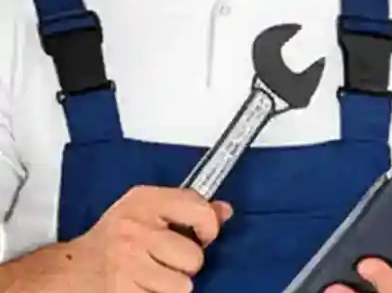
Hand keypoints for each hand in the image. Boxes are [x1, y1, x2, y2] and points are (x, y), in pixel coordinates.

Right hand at [58, 184, 232, 291]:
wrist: (72, 268)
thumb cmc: (116, 238)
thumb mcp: (148, 211)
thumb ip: (188, 208)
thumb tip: (225, 211)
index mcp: (144, 201)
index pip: (199, 209)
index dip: (209, 227)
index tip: (204, 235)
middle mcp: (135, 228)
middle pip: (194, 257)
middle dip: (187, 264)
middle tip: (167, 260)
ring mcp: (127, 261)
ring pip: (182, 285)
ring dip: (172, 285)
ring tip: (153, 274)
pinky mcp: (121, 289)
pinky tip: (141, 286)